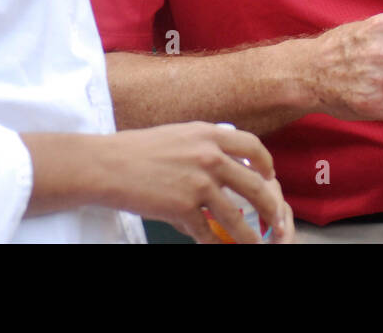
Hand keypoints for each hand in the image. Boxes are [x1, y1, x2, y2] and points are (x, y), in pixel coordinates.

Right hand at [98, 122, 292, 243]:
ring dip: (249, 237)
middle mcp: (209, 157)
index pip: (252, 146)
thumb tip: (224, 164)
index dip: (266, 164)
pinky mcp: (183, 208)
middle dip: (270, 207)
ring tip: (254, 245)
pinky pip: (207, 233)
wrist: (108, 165)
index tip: (269, 177)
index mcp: (208, 134)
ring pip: (236, 217)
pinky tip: (216, 248)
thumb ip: (203, 145)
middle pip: (254, 186)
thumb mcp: (178, 135)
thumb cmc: (138, 150)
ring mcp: (198, 184)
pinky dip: (214, 245)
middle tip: (275, 219)